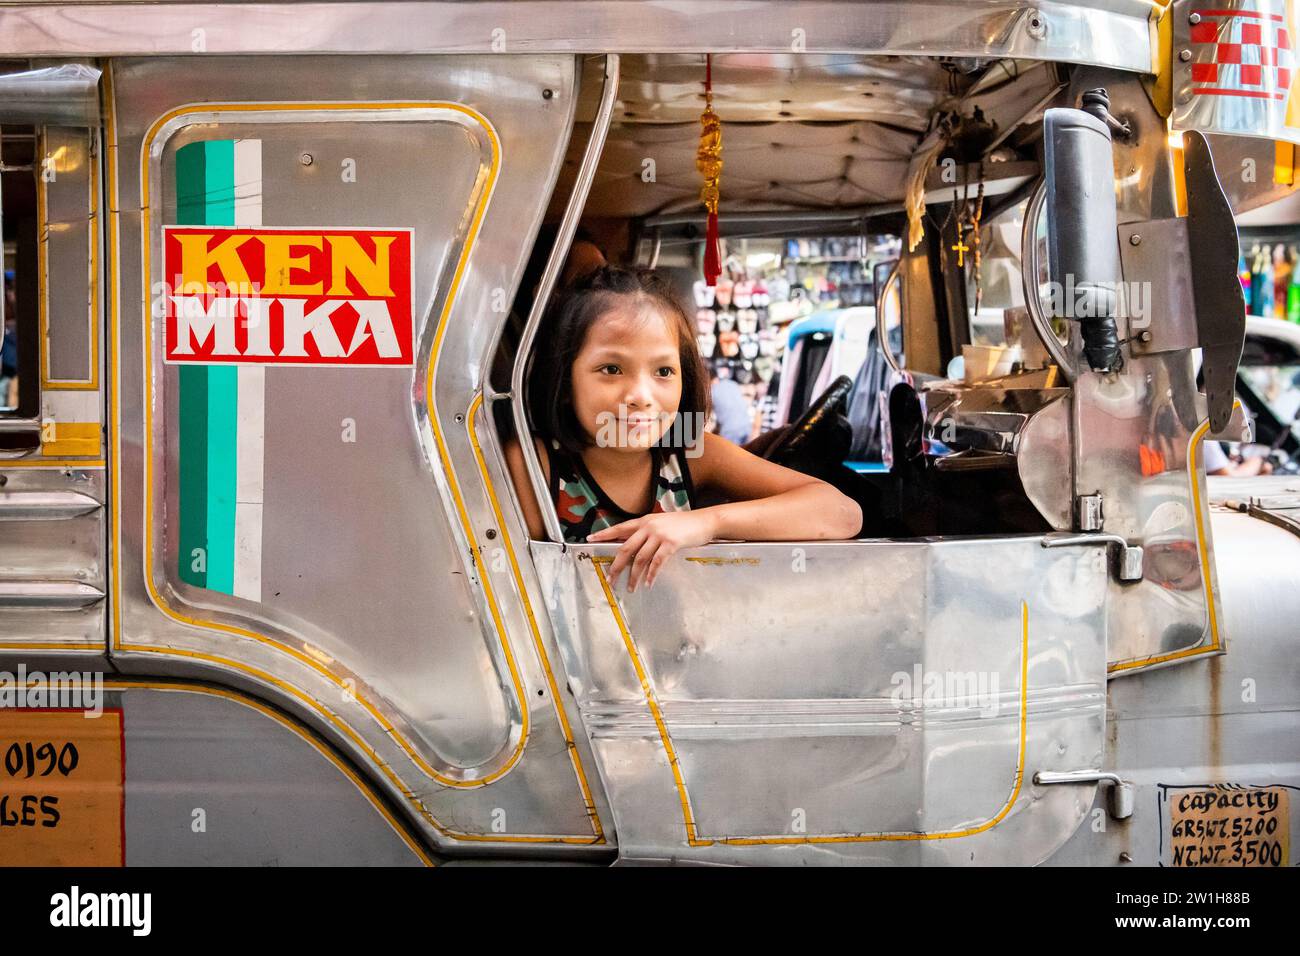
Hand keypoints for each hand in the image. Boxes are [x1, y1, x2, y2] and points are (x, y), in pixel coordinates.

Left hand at [587, 510, 716, 591]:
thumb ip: (647, 532)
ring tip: (630, 588)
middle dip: (616, 566)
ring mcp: (659, 535)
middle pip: (626, 548)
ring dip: (634, 576)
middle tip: (610, 579)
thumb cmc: (683, 524)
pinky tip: (648, 583)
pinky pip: (657, 563)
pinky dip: (651, 575)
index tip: (590, 539)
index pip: (619, 528)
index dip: (604, 534)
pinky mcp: (671, 543)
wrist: (704, 521)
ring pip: (640, 559)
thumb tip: (632, 546)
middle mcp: (648, 526)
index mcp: (644, 521)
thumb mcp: (661, 523)